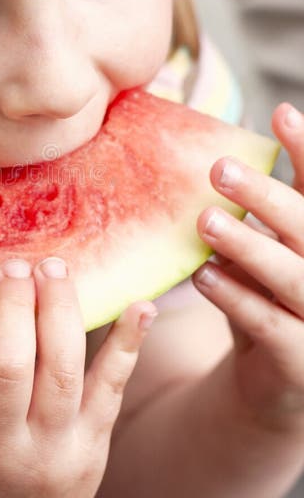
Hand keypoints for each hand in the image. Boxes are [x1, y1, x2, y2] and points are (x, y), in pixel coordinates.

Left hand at [193, 103, 303, 432]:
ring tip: (205, 221)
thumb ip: (258, 215)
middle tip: (219, 168)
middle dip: (267, 196)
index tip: (281, 111)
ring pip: (292, 277)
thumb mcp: (266, 254)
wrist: (273, 385)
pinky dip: (234, 297)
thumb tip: (219, 157)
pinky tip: (202, 276)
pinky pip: (267, 325)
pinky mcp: (300, 363)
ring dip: (248, 246)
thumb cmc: (268, 303)